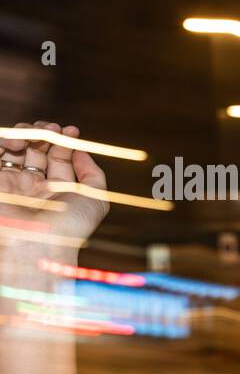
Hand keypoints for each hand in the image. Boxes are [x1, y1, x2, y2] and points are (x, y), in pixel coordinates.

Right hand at [0, 121, 109, 255]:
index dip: (64, 142)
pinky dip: (6, 140)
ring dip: (27, 133)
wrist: (38, 244)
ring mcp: (12, 183)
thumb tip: (82, 152)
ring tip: (40, 132)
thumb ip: (93, 174)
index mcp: (56, 191)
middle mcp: (33, 186)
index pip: (57, 158)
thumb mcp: (95, 199)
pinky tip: (20, 141)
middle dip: (45, 134)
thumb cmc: (70, 226)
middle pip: (35, 149)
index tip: (72, 130)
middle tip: (54, 129)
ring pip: (15, 147)